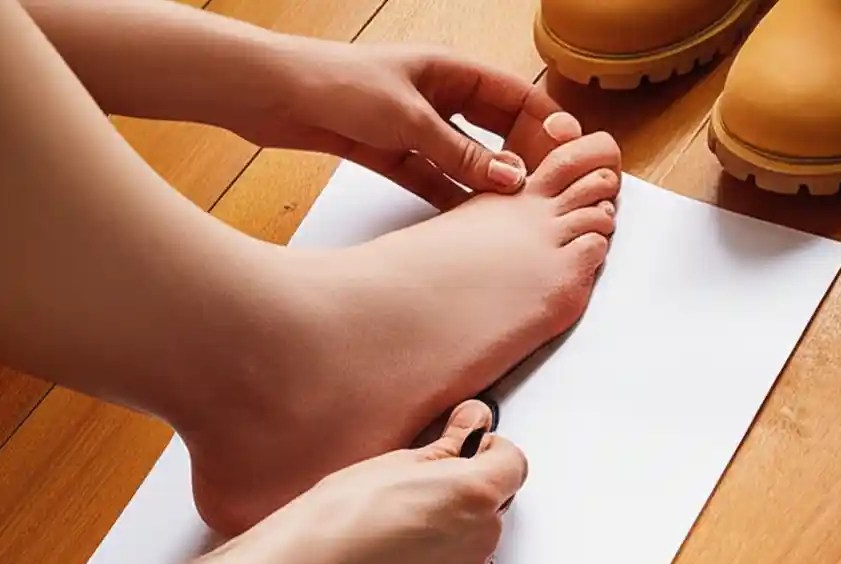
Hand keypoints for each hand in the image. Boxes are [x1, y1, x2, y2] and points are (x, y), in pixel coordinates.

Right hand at [213, 400, 526, 563]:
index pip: (513, 462)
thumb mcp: (396, 461)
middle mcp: (482, 537)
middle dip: (466, 492)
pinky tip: (395, 556)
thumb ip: (449, 442)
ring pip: (475, 540)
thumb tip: (474, 420)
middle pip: (493, 503)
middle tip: (416, 491)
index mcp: (474, 494)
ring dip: (452, 530)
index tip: (465, 450)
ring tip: (397, 527)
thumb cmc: (337, 517)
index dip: (488, 452)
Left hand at [237, 38, 578, 209]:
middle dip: (523, 157)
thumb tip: (512, 178)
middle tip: (546, 190)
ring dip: (487, 181)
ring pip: (466, 157)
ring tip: (515, 211)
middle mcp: (437, 96)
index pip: (515, 95)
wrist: (270, 94)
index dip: (545, 123)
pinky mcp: (390, 152)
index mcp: (451, 69)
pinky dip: (451, 195)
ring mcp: (415, 125)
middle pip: (497, 128)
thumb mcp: (411, 120)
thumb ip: (463, 154)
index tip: (569, 152)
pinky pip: (433, 177)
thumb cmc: (337, 84)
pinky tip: (471, 218)